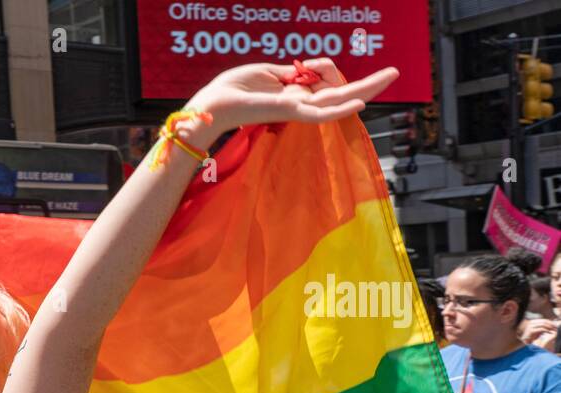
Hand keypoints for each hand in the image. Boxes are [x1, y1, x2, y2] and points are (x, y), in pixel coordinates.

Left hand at [188, 59, 399, 142]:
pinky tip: (360, 104)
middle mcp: (301, 103)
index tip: (308, 63)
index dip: (327, 65)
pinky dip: (341, 110)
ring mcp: (298, 109)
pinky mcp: (291, 114)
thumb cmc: (233, 89)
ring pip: (339, 99)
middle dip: (369, 83)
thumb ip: (293, 73)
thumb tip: (310, 68)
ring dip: (367, 88)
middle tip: (395, 73)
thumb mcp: (268, 72)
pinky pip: (321, 114)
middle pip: (341, 92)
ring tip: (391, 75)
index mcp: (294, 92)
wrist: (213, 105)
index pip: (326, 78)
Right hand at [520, 318, 556, 345]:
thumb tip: (551, 324)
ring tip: (553, 330)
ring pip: (543, 324)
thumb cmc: (532, 336)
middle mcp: (531, 323)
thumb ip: (543, 327)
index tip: (555, 326)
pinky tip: (550, 333)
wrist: (525, 341)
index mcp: (533, 321)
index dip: (551, 322)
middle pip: (544, 322)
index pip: (544, 320)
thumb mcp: (538, 330)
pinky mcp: (531, 330)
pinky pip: (541, 329)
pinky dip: (547, 330)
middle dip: (551, 325)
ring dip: (549, 327)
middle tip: (555, 328)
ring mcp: (530, 326)